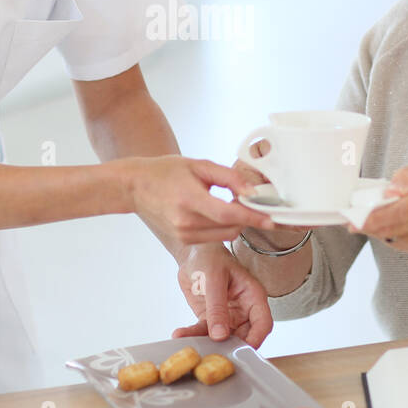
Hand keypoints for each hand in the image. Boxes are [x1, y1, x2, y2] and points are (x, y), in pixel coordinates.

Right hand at [127, 155, 275, 246]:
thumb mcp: (199, 166)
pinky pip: (215, 237)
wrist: (136, 186)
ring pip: (226, 235)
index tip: (271, 218)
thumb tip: (252, 191)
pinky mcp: (184, 241)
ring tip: (228, 202)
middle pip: (231, 227)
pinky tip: (215, 212)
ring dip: (236, 222)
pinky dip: (223, 226)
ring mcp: (184, 235)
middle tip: (248, 199)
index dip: (252, 217)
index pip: (228, 214)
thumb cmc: (167, 171)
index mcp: (189, 200)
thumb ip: (229, 178)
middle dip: (246, 217)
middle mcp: (186, 223)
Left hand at [171, 243, 273, 347]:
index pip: (263, 323)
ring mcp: (228, 316)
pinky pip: (204, 332)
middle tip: (214, 353)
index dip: (257, 339)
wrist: (193, 254)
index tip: (243, 351)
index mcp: (253, 296)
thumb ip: (217, 307)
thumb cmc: (210, 258)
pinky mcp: (210, 319)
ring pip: (223, 337)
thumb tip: (220, 335)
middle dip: (230, 346)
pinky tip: (180, 334)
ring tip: (192, 345)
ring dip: (208, 343)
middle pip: (244, 336)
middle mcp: (244, 310)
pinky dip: (193, 334)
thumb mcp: (214, 279)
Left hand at [350, 162, 407, 253]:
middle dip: (367, 224)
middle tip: (348, 219)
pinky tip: (374, 224)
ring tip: (356, 220)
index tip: (356, 217)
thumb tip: (389, 191)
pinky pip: (393, 241)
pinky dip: (381, 233)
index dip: (376, 215)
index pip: (402, 209)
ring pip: (391, 235)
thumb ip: (407, 176)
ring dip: (371, 229)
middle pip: (393, 225)